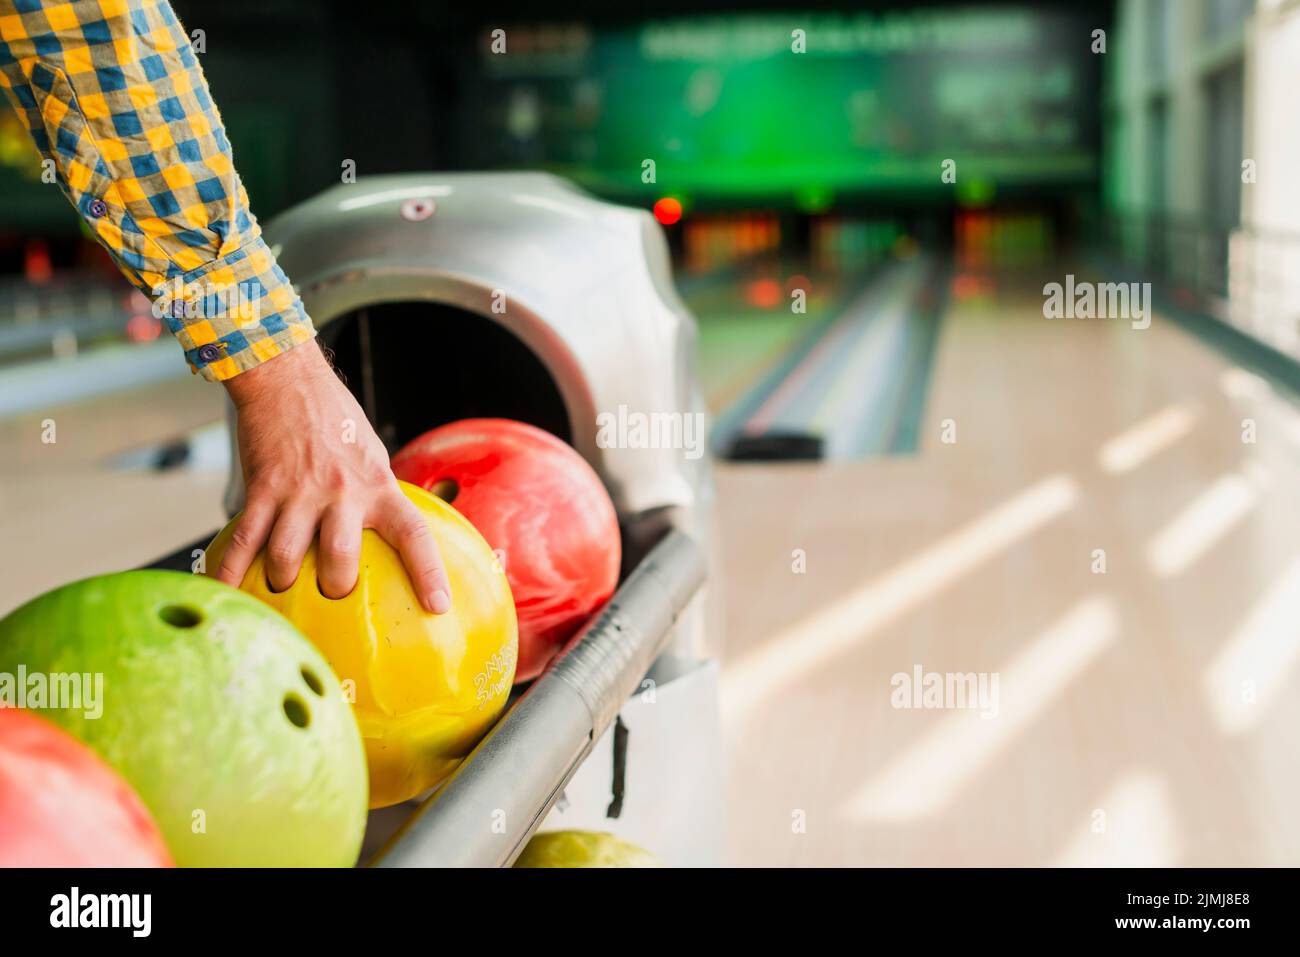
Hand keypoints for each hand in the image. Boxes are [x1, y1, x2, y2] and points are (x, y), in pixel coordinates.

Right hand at [214, 342, 451, 613]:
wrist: (289, 379)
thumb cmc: (335, 420)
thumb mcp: (372, 456)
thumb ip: (377, 495)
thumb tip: (386, 536)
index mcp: (379, 487)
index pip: (413, 534)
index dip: (427, 572)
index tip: (437, 605)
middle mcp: (343, 493)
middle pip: (340, 561)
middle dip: (334, 589)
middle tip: (330, 592)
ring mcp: (300, 492)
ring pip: (287, 558)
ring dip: (281, 581)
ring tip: (281, 584)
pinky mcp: (263, 488)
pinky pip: (244, 540)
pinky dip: (230, 571)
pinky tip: (222, 590)